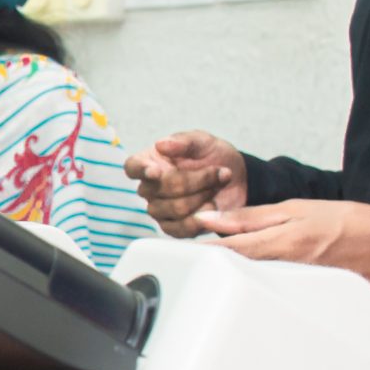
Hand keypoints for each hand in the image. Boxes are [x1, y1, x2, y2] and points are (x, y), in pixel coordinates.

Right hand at [125, 130, 247, 236]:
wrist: (236, 178)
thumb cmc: (212, 156)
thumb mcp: (203, 141)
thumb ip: (183, 141)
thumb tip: (160, 144)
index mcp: (150, 162)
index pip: (132, 167)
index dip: (141, 171)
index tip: (155, 172)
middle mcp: (149, 188)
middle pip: (159, 190)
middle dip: (196, 180)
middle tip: (222, 172)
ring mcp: (159, 210)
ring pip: (174, 209)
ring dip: (203, 196)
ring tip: (219, 186)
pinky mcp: (173, 228)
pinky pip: (181, 228)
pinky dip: (202, 217)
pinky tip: (214, 205)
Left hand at [196, 200, 369, 294]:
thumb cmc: (354, 223)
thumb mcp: (300, 209)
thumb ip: (253, 216)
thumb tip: (213, 218)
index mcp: (282, 243)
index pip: (227, 250)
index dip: (199, 251)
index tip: (177, 250)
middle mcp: (284, 269)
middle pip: (233, 271)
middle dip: (210, 266)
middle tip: (188, 259)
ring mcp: (293, 287)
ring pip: (247, 283)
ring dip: (229, 275)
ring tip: (214, 268)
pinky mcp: (302, 298)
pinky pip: (267, 292)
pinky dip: (251, 284)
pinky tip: (245, 281)